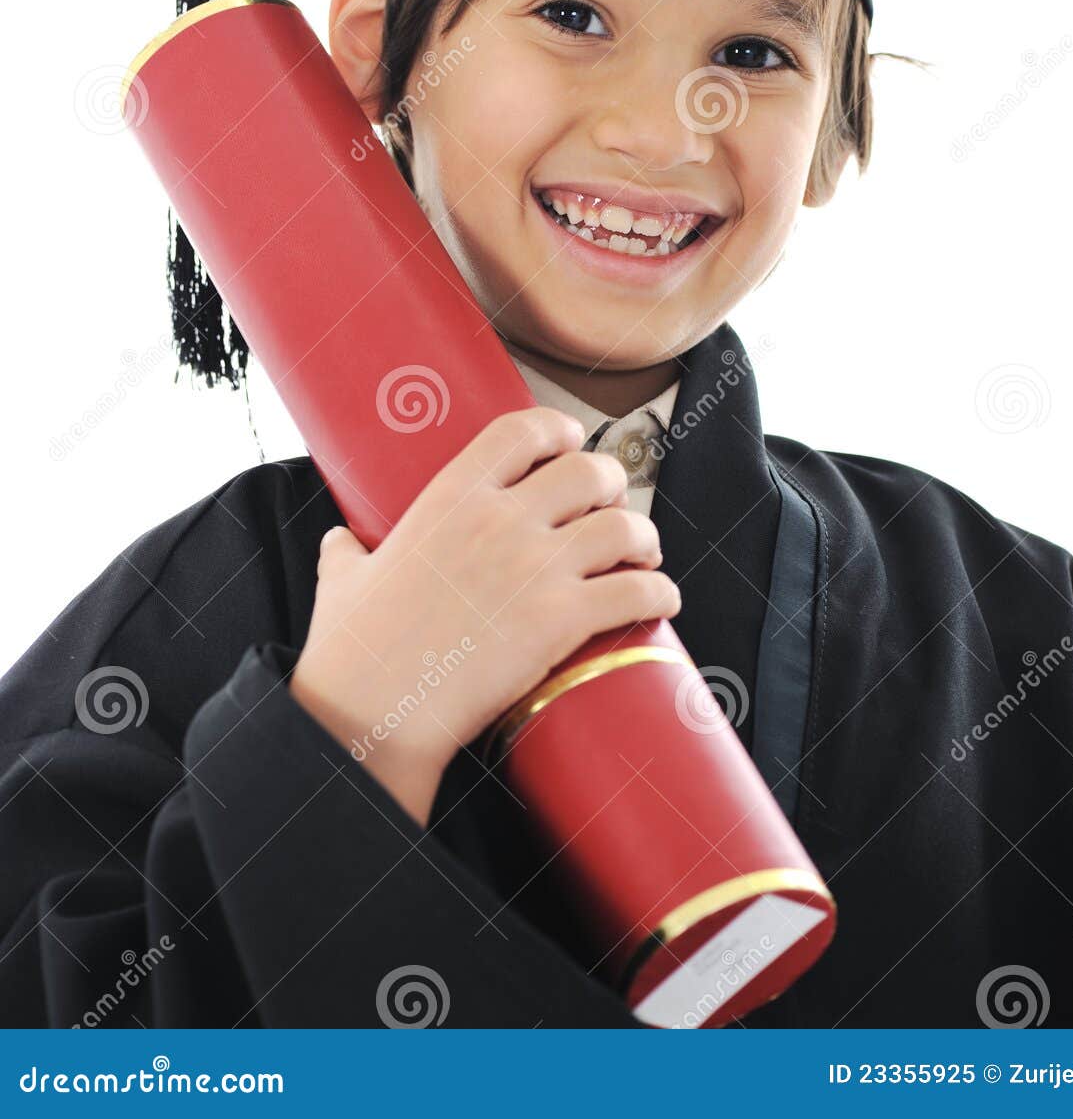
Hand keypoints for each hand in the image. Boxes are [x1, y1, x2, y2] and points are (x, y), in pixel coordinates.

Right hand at [289, 407, 679, 822]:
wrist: (370, 713)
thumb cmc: (352, 651)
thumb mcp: (342, 580)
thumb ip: (347, 553)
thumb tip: (340, 543)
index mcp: (450, 497)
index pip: (522, 430)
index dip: (558, 430)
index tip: (572, 443)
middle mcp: (500, 520)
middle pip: (587, 470)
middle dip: (611, 482)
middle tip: (610, 506)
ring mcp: (535, 569)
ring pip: (622, 524)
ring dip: (643, 535)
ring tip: (643, 553)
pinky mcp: (560, 621)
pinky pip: (636, 592)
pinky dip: (660, 592)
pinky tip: (662, 599)